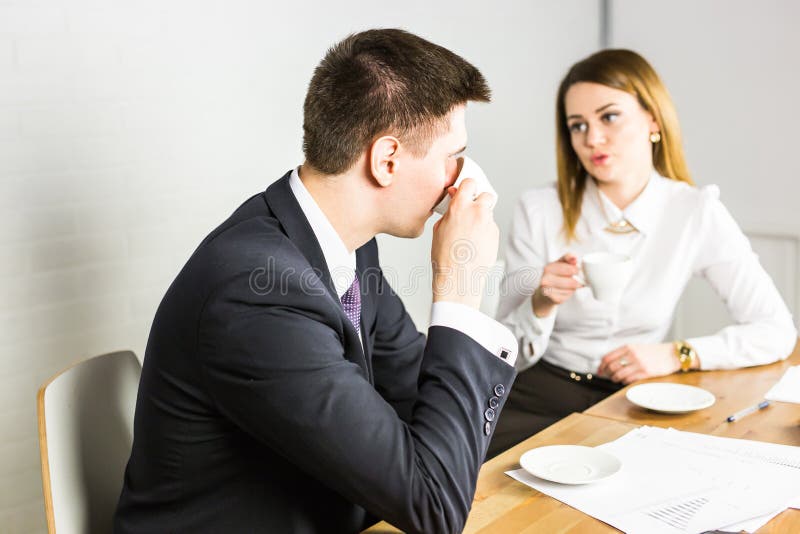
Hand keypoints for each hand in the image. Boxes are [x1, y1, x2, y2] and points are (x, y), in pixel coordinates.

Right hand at [431, 178, 498, 309]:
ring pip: (489, 213)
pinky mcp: (496, 235)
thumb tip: (454, 200)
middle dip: (480, 201)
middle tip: (471, 212)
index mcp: (460, 207)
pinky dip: (485, 232)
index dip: (468, 187)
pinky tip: (476, 244)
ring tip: (471, 234)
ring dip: (482, 218)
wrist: (459, 277)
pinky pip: (491, 227)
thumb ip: (449, 211)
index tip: (465, 192)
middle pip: (486, 195)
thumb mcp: (439, 229)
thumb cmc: (445, 257)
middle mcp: (477, 212)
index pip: (470, 183)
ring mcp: (489, 223)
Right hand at [531, 253, 582, 316]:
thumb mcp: (559, 264)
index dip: (576, 270)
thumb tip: (574, 258)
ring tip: (566, 286)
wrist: (542, 294)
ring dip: (573, 288)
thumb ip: (567, 258)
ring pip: (572, 289)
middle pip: (573, 281)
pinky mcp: (553, 299)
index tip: (574, 271)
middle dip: (576, 280)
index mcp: (547, 268)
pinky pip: (569, 296)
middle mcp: (546, 279)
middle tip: (572, 279)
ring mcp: (549, 291)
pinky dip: (569, 294)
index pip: (571, 269)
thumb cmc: (553, 276)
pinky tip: (562, 292)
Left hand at [597, 343, 677, 383]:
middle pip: (611, 367)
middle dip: (607, 374)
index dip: (601, 366)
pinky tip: (626, 381)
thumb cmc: (653, 352)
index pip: (608, 358)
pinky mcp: (646, 373)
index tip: (600, 371)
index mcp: (628, 347)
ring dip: (615, 379)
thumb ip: (624, 353)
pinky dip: (624, 382)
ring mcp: (639, 364)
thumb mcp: (637, 347)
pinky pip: (629, 380)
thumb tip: (609, 363)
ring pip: (619, 375)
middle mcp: (632, 355)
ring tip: (616, 379)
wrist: (672, 354)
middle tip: (608, 376)